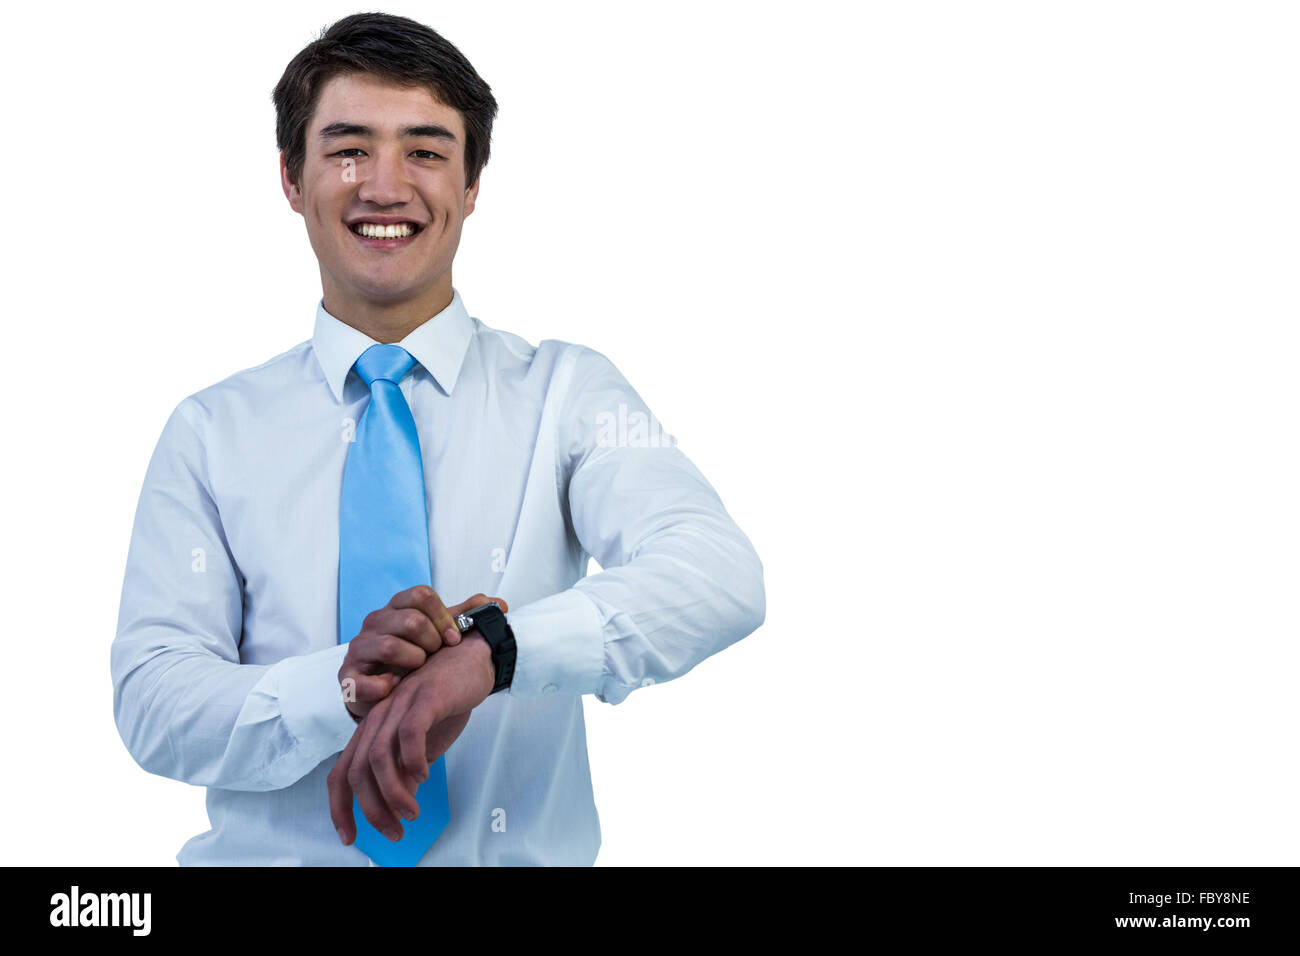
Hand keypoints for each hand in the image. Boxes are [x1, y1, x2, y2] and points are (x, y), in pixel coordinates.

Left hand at [329, 632, 496, 843]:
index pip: (341, 773)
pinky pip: (409, 733)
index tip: (350, 837)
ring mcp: (398, 706)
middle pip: (357, 771)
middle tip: (394, 832)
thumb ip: (406, 771)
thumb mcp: (423, 743)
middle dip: (372, 810)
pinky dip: (413, 760)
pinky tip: (426, 774)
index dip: (340, 809)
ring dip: (393, 793)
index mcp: (372, 730)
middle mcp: (377, 718)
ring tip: (411, 812)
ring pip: (379, 757)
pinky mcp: (424, 698)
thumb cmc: (446, 701)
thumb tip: (398, 806)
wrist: (472, 660)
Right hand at [338, 587, 503, 717]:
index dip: (443, 616)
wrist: (390, 694)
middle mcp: (375, 622)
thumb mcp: (439, 636)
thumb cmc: (414, 658)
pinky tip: (395, 687)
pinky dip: (386, 686)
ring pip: (390, 646)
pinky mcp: (348, 677)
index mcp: (397, 608)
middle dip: (431, 642)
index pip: (421, 594)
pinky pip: (365, 680)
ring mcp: (359, 648)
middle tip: (434, 657)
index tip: (454, 639)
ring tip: (417, 670)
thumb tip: (501, 604)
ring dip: (413, 662)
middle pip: (410, 620)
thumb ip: (465, 618)